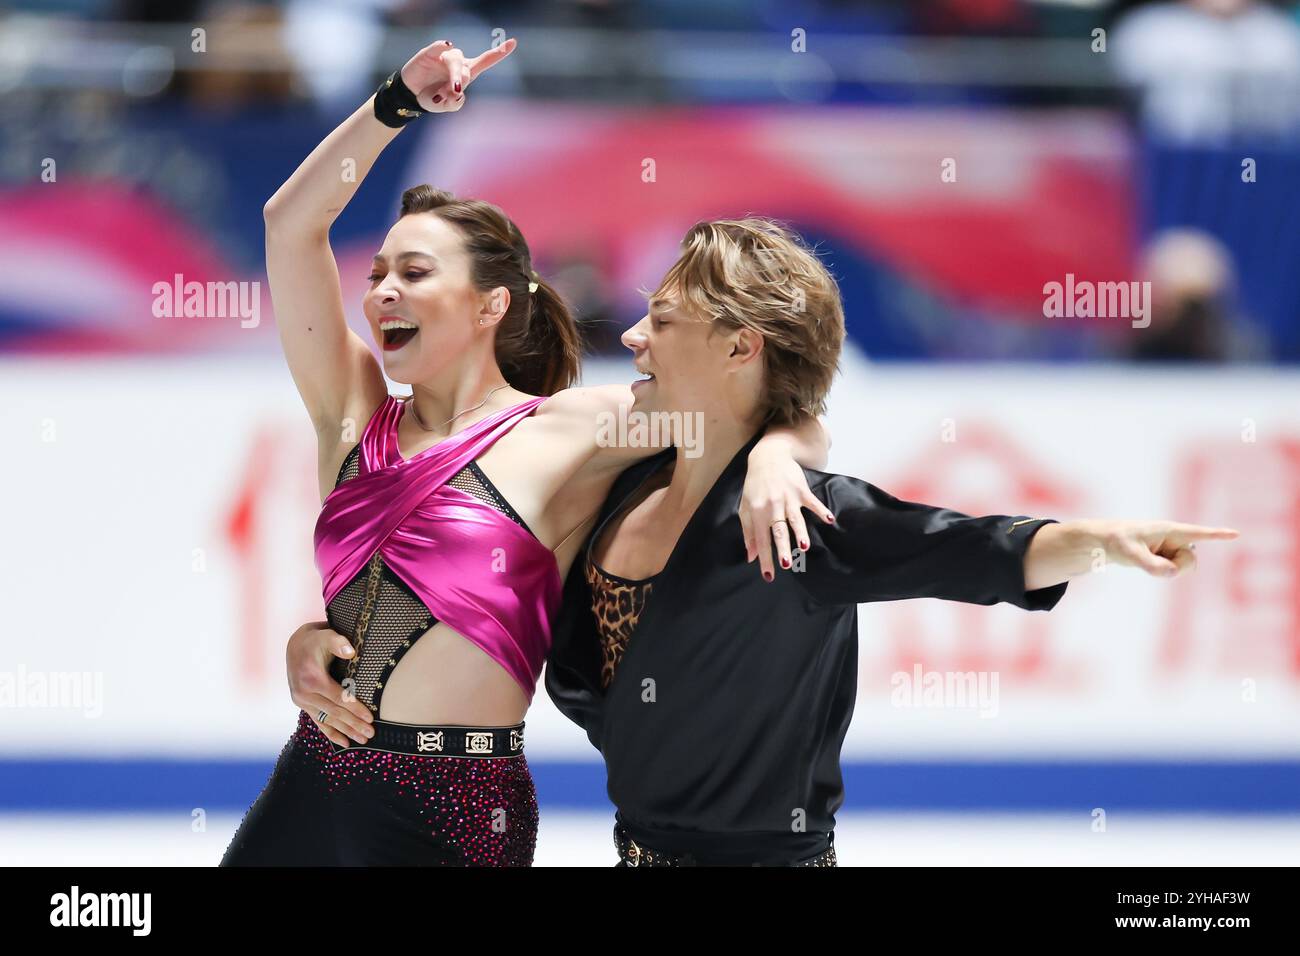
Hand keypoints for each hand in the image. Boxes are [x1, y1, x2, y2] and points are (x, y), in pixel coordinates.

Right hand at [286, 621, 373, 745]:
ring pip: (327, 720)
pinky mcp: (303, 704)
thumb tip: (351, 651)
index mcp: (311, 679)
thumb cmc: (316, 640)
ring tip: (363, 741)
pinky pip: (318, 721)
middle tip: (371, 734)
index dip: (355, 708)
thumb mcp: (326, 635)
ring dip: (345, 732)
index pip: (338, 698)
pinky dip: (331, 733)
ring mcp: (302, 701)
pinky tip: (344, 743)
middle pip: (334, 712)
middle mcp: (304, 693)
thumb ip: (338, 642)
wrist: (295, 645)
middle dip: (353, 724)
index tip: (370, 718)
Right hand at [399, 36, 516, 112]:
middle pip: (467, 67)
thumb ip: (455, 103)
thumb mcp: (445, 106)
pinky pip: (440, 47)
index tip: (514, 42)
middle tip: (455, 90)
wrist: (412, 96)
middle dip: (461, 79)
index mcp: (468, 73)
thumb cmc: (434, 99)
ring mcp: (445, 56)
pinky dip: (443, 47)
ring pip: (455, 60)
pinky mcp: (430, 52)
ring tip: (444, 91)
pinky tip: (447, 46)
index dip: (499, 52)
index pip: (486, 60)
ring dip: (453, 74)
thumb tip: (458, 91)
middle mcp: (459, 63)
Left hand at [740, 441, 833, 581]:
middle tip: (786, 564)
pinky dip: (821, 510)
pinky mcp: (802, 490)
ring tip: (805, 547)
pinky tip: (829, 519)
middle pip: (779, 530)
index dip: (764, 558)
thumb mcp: (746, 507)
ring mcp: (789, 498)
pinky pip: (812, 502)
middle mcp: (773, 506)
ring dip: (801, 533)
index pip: (761, 539)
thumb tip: (751, 556)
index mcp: (758, 512)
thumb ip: (749, 531)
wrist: (768, 456)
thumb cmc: (755, 485)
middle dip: (783, 547)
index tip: (769, 576)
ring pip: (795, 519)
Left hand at [1085, 519, 1238, 577]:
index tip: (1236, 534)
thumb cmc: (1116, 541)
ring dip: (1169, 570)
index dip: (1217, 534)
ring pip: (1184, 567)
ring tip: (1146, 559)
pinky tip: (1149, 562)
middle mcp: (1174, 538)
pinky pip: (1174, 571)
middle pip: (1191, 560)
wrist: (1103, 542)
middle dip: (1177, 567)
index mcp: (1169, 530)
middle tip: (1152, 562)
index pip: (1197, 533)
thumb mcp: (1129, 553)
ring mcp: (1171, 548)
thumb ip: (1150, 564)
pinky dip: (1164, 571)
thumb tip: (1172, 573)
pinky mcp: (1167, 557)